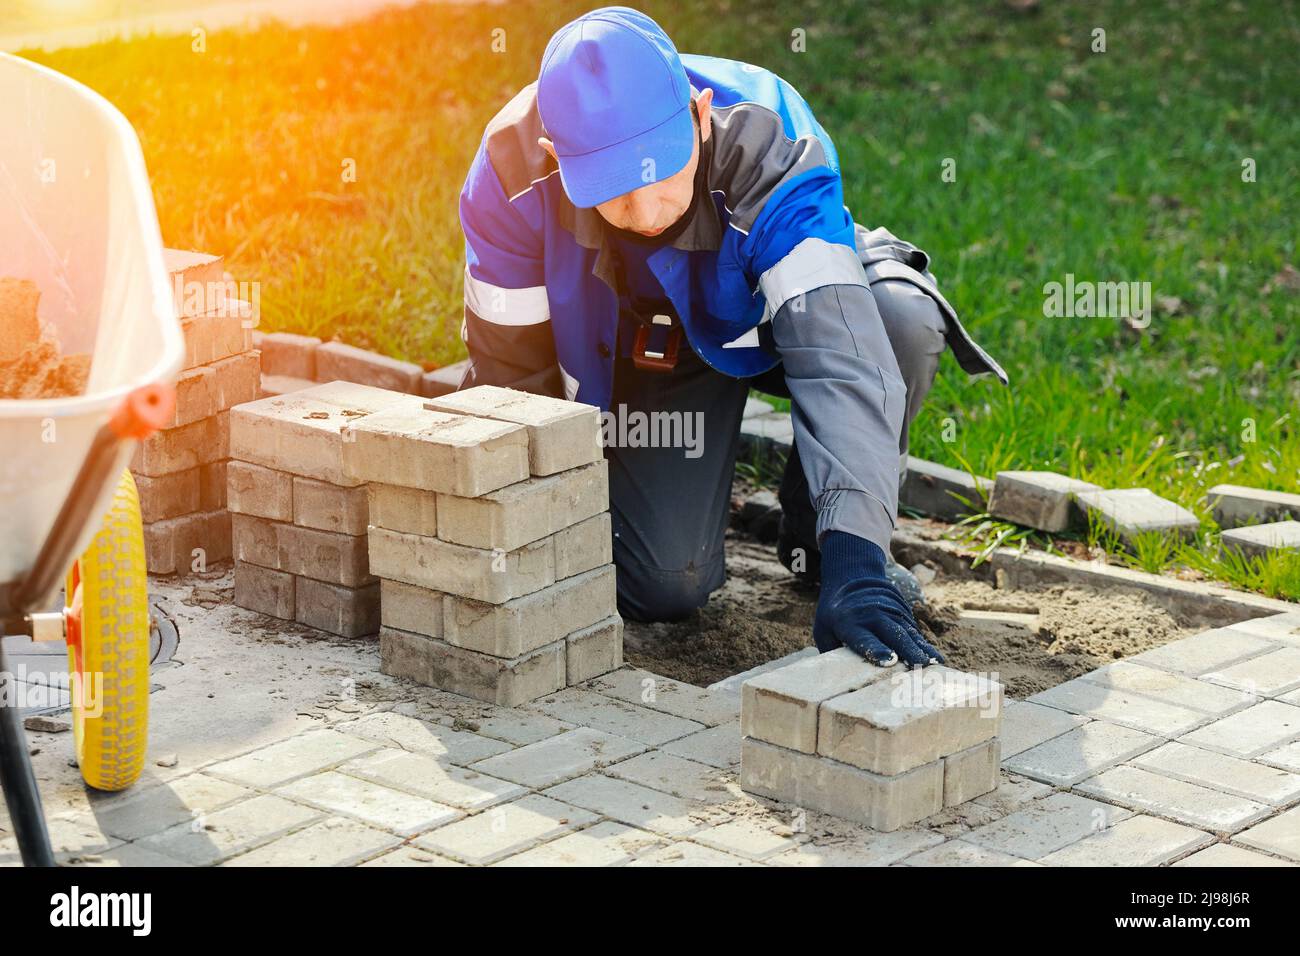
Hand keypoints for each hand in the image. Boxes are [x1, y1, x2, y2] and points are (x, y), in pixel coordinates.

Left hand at [813, 531, 943, 667]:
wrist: (853, 579)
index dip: (876, 650)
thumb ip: (832, 653)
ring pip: (908, 632)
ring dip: (921, 648)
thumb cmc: (834, 616)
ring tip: (935, 663)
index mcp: (849, 623)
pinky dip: (924, 644)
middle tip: (921, 665)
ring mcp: (890, 613)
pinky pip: (914, 631)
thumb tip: (837, 681)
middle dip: (907, 650)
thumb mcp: (823, 631)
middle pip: (892, 634)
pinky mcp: (902, 614)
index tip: (889, 660)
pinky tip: (935, 658)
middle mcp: (872, 616)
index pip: (864, 638)